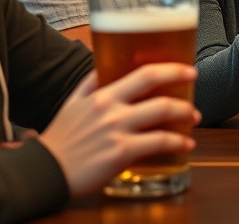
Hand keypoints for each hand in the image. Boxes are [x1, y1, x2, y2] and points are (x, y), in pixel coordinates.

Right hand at [39, 65, 199, 197]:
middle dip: (182, 86)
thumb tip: (103, 68)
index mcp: (101, 95)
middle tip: (195, 88)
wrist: (43, 171)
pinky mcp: (121, 152)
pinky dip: (178, 142)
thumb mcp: (72, 104)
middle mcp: (111, 109)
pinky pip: (159, 142)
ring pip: (162, 113)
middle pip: (156, 90)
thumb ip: (90, 85)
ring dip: (185, 114)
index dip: (170, 69)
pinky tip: (186, 144)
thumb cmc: (59, 140)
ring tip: (194, 118)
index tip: (187, 70)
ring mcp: (117, 130)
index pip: (143, 74)